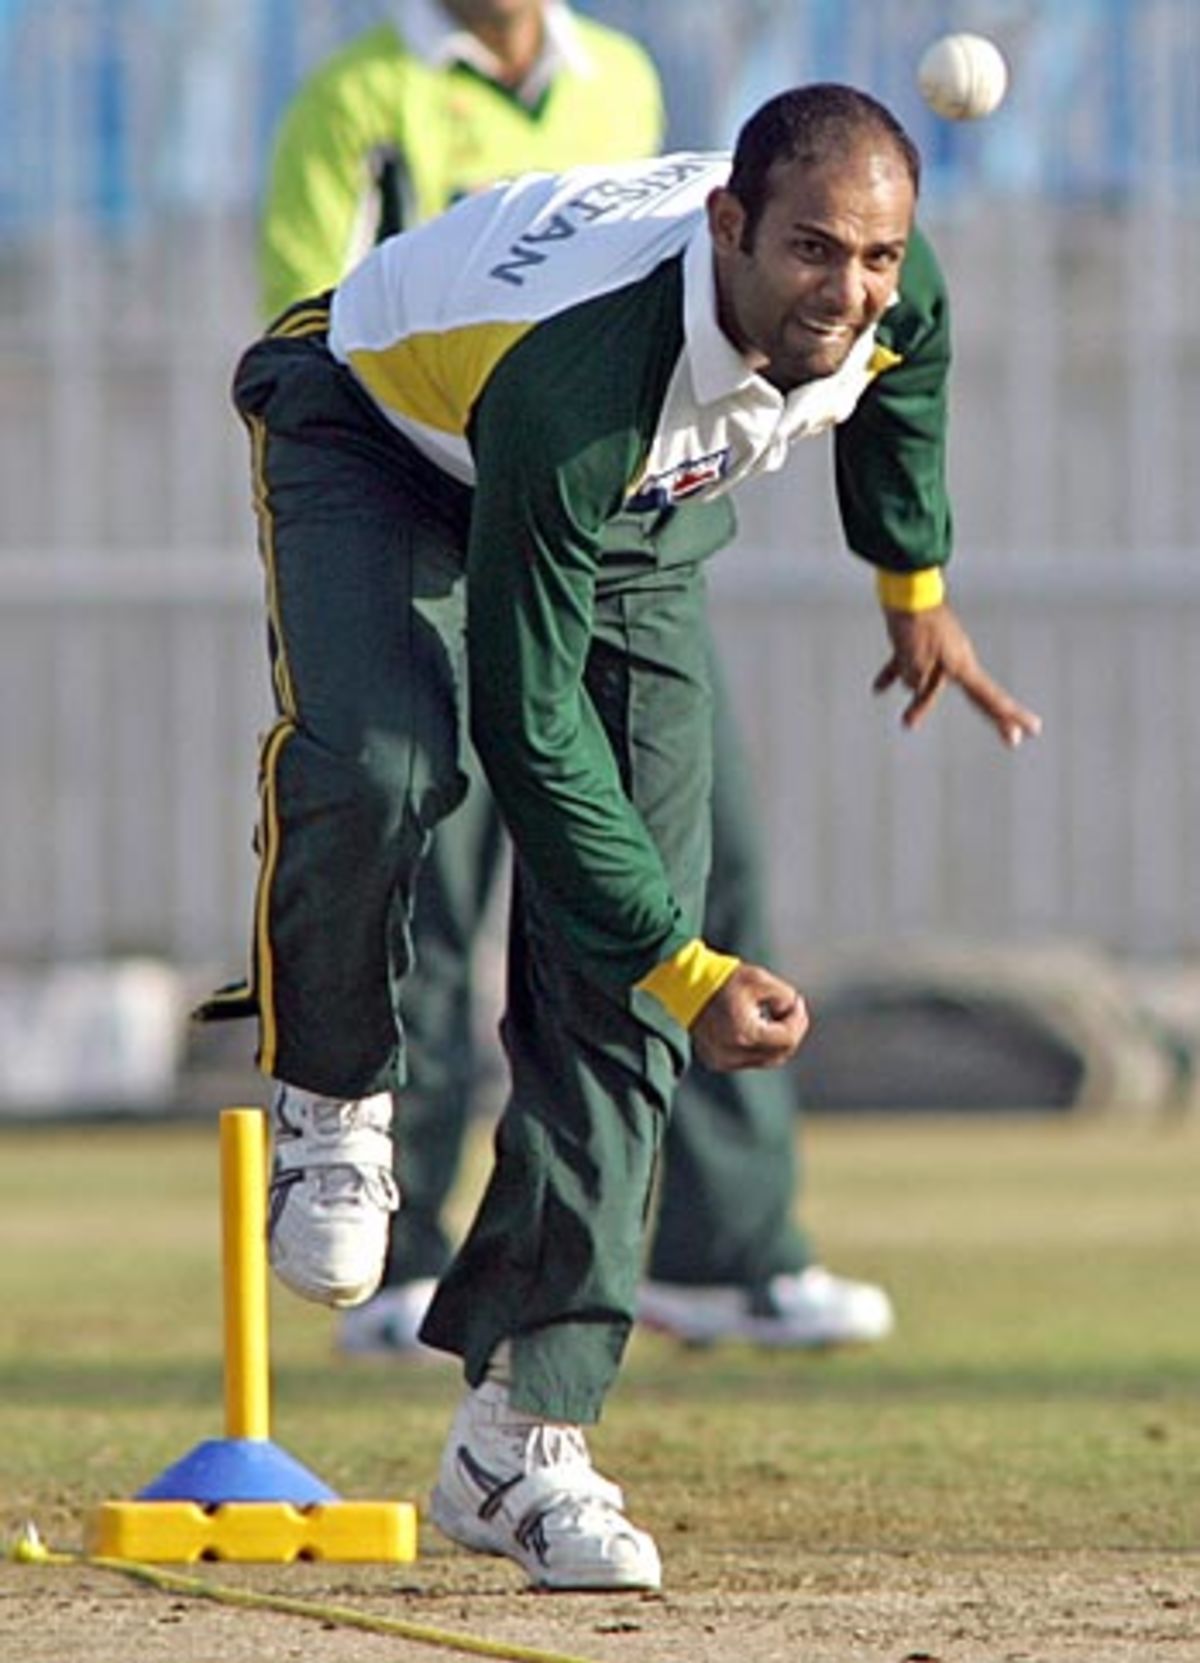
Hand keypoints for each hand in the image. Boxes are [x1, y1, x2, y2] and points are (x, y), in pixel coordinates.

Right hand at [691, 962, 808, 1071]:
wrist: (685, 986)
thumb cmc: (723, 980)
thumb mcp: (760, 979)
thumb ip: (785, 996)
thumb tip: (791, 1010)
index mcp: (745, 1034)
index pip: (788, 1039)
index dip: (799, 1020)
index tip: (797, 1001)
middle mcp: (734, 1054)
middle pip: (780, 1053)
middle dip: (791, 1031)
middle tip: (790, 1009)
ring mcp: (723, 1060)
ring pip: (766, 1060)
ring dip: (776, 1041)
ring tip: (773, 1016)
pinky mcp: (716, 1061)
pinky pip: (749, 1060)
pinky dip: (758, 1046)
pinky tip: (756, 1025)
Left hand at [874, 603, 1042, 747]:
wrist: (905, 587)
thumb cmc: (915, 625)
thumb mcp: (914, 662)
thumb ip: (916, 681)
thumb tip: (912, 687)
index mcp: (961, 666)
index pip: (991, 699)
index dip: (1007, 718)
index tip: (1031, 731)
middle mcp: (956, 659)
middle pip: (974, 696)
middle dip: (989, 718)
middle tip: (1013, 741)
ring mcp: (939, 649)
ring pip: (933, 684)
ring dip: (920, 703)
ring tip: (906, 724)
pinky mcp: (919, 641)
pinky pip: (908, 664)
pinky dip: (894, 675)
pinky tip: (878, 690)